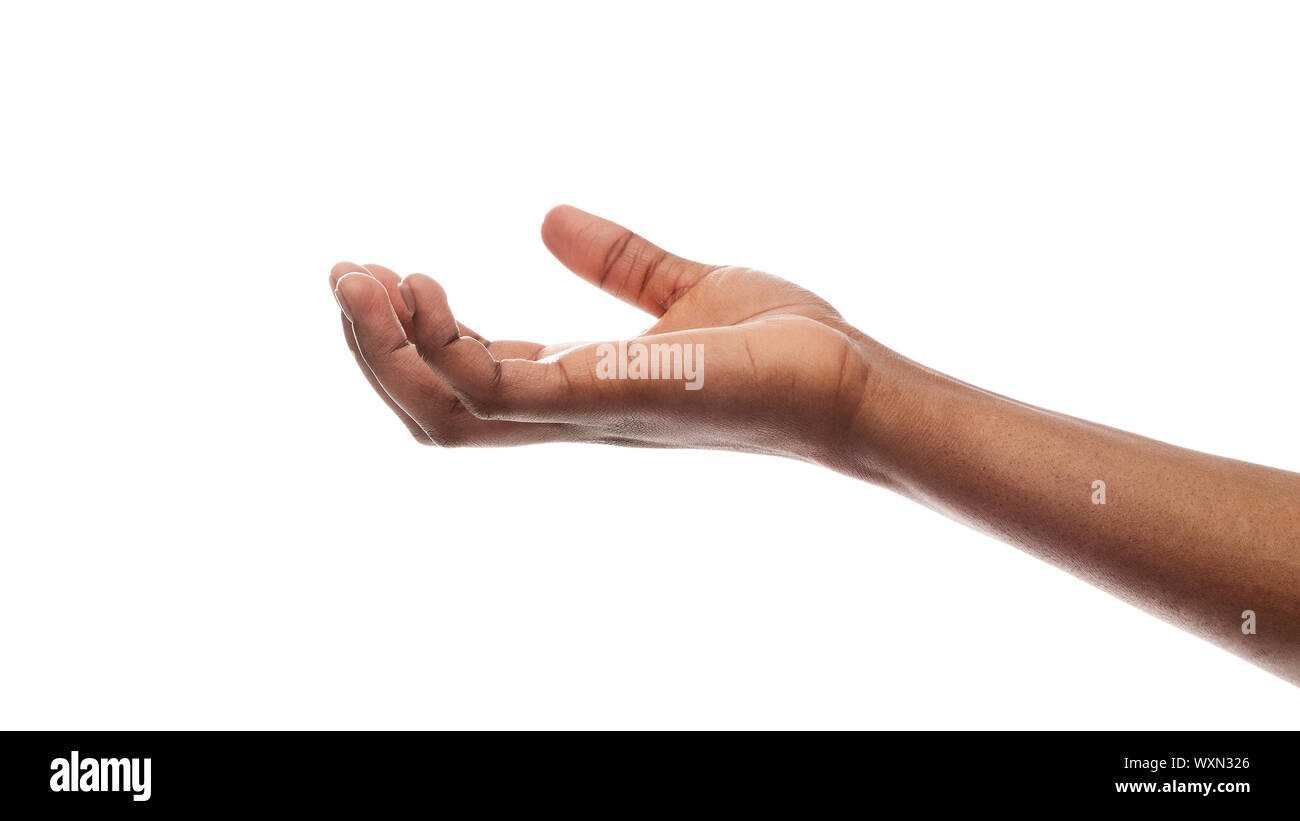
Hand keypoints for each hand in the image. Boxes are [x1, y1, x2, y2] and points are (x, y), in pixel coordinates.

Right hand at [330, 206, 881, 468]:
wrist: (849, 384)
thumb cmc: (781, 349)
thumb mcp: (683, 289)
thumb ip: (616, 262)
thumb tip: (547, 217)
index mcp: (577, 386)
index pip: (467, 377)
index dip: (413, 339)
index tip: (379, 275)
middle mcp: (567, 410)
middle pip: (437, 409)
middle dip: (375, 351)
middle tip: (343, 276)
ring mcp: (583, 411)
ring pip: (447, 409)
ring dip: (388, 350)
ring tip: (360, 280)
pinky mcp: (609, 398)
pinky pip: (497, 391)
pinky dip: (443, 349)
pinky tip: (421, 290)